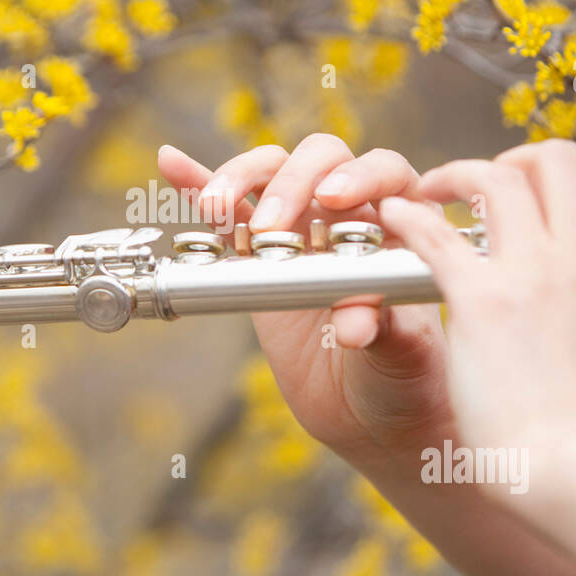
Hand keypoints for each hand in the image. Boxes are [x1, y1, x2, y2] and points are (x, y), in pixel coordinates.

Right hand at [158, 135, 451, 463]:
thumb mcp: (404, 357)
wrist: (369, 415)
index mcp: (402, 226)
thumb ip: (387, 331)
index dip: (361, 175)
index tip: (332, 200)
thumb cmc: (403, 378)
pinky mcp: (256, 256)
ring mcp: (301, 230)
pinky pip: (226, 214)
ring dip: (240, 178)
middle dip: (291, 181)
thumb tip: (354, 321)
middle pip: (321, 160)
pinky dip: (197, 184)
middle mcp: (352, 215)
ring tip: (216, 208)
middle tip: (269, 227)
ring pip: (270, 172)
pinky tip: (171, 164)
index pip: (386, 172)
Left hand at [378, 140, 575, 481]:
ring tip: (430, 195)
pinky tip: (394, 219)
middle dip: (515, 159)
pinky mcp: (480, 300)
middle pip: (556, 159)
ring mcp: (533, 275)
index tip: (547, 197)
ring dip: (454, 175)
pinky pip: (434, 232)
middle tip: (482, 186)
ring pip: (495, 178)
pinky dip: (408, 216)